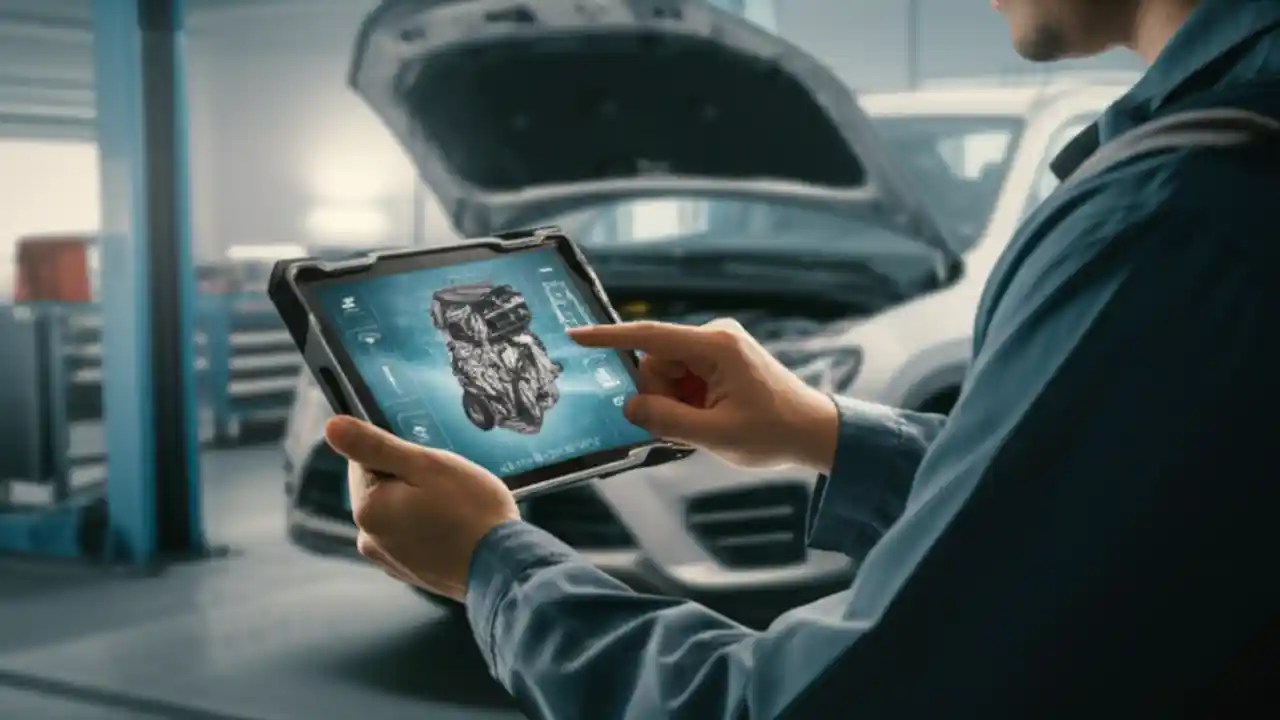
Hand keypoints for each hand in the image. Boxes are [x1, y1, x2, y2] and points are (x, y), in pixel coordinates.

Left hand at [324, 416, 519, 601]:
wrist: (503, 566)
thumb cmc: (470, 510)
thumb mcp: (426, 466)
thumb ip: (376, 446)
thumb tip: (331, 427)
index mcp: (367, 508)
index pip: (365, 460)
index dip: (400, 454)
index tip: (430, 465)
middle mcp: (368, 538)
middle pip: (381, 487)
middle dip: (410, 480)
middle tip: (447, 485)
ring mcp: (389, 560)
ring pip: (398, 511)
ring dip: (420, 504)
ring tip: (455, 508)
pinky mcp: (409, 572)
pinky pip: (411, 536)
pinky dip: (428, 528)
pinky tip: (454, 529)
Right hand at [569, 319, 838, 472]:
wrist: (815, 432)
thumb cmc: (773, 432)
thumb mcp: (715, 435)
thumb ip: (667, 421)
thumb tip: (630, 406)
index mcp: (716, 345)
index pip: (650, 336)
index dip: (609, 338)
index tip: (575, 336)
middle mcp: (715, 337)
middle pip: (656, 363)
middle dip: (661, 397)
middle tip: (690, 427)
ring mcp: (718, 347)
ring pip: (667, 374)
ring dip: (676, 403)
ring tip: (707, 425)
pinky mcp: (720, 360)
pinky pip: (683, 379)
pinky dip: (687, 402)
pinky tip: (708, 420)